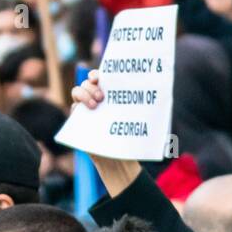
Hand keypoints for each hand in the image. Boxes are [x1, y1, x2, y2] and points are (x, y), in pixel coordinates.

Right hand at [67, 69, 139, 195]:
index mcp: (110, 93)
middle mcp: (95, 97)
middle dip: (91, 87)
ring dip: (83, 95)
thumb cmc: (129, 136)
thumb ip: (138, 106)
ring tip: (94, 106)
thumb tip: (157, 92)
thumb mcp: (136, 119)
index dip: (97, 74)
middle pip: (86, 83)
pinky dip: (77, 107)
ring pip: (77, 91)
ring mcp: (85, 107)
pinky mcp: (78, 119)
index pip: (99, 77)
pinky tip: (84, 112)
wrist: (118, 157)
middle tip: (101, 98)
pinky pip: (74, 108)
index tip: (99, 78)